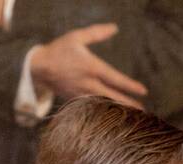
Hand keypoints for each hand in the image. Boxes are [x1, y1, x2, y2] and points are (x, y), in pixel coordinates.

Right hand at [30, 24, 148, 108]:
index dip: (130, 86)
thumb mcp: (76, 37)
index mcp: (90, 67)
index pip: (114, 78)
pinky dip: (106, 113)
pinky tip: (116, 117)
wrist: (38, 68)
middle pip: (113, 97)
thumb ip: (96, 33)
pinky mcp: (77, 101)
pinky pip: (94, 109)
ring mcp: (82, 94)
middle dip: (129, 105)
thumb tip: (114, 27)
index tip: (143, 91)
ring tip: (134, 117)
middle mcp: (88, 83)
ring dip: (119, 111)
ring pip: (104, 105)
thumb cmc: (59, 50)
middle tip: (144, 111)